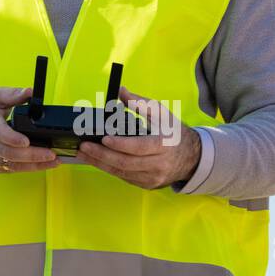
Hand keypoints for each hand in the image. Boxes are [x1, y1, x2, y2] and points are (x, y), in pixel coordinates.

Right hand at [0, 87, 60, 174]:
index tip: (27, 141)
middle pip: (9, 152)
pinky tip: (41, 164)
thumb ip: (13, 94)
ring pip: (11, 165)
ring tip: (53, 161)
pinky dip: (27, 168)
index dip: (12, 138)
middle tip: (51, 154)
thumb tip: (29, 92)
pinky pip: (10, 170)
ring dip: (34, 165)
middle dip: (32, 155)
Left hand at [76, 86, 200, 189]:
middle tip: (84, 146)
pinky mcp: (147, 184)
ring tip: (83, 154)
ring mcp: (153, 177)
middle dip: (102, 155)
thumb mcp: (161, 113)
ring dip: (100, 163)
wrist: (191, 156)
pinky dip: (108, 169)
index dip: (121, 144)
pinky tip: (95, 160)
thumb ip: (140, 102)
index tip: (104, 138)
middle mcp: (159, 164)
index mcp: (163, 144)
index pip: (139, 147)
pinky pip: (124, 177)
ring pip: (122, 173)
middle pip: (126, 163)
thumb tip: (121, 91)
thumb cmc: (173, 131)